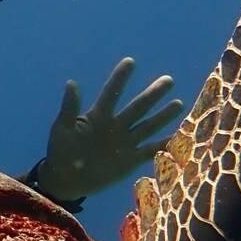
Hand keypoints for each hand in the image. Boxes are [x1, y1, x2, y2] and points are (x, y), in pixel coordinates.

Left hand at [36, 57, 183, 201]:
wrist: (66, 179)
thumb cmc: (61, 150)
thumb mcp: (63, 128)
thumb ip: (70, 107)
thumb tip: (71, 83)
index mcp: (98, 116)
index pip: (111, 93)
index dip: (120, 78)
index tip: (130, 62)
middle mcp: (116, 125)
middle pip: (138, 107)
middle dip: (153, 94)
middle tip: (168, 80)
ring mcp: (125, 142)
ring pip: (148, 126)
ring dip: (163, 116)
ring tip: (178, 103)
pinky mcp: (130, 159)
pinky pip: (150, 151)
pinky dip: (164, 145)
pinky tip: (179, 137)